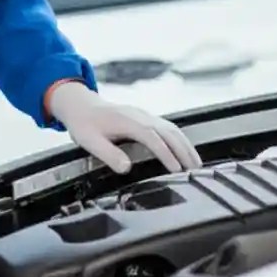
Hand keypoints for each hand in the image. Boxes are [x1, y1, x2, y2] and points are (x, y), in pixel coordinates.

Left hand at [47, 81, 202, 173]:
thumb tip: (126, 167)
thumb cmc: (84, 123)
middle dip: (184, 151)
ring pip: (172, 129)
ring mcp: (144, 115)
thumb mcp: (89, 141)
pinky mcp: (145, 118)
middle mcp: (140, 116)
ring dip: (186, 145)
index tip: (176, 169)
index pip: (153, 138)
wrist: (80, 104)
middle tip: (195, 171)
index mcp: (128, 121)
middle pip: (169, 132)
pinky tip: (186, 149)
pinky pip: (168, 127)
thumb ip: (108, 154)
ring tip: (196, 164)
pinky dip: (180, 139)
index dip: (166, 154)